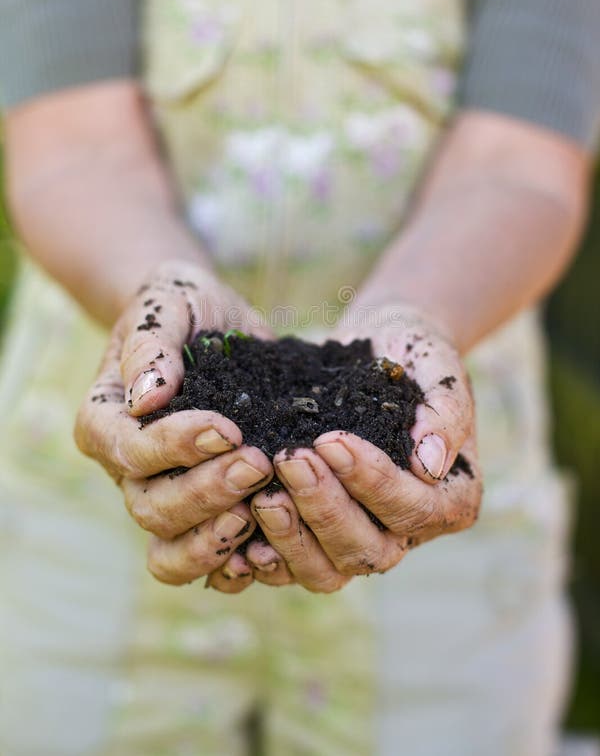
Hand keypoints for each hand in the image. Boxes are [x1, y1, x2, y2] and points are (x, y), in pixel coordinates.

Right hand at [74, 259, 272, 587]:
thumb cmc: (183, 306)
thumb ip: (151, 344)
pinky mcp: (204, 510)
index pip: (130, 452)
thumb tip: (147, 396)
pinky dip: (233, 563)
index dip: (175, 447)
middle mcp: (127, 468)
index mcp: (105, 420)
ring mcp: (164, 494)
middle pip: (152, 507)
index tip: (227, 427)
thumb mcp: (169, 304)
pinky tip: (270, 547)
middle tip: (258, 463)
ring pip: (172, 546)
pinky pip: (206, 560)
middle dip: (206, 491)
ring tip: (260, 512)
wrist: (211, 319)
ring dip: (216, 539)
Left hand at [248, 306, 481, 592]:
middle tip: (290, 458)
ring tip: (261, 495)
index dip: (371, 481)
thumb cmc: (414, 355)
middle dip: (324, 507)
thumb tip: (430, 465)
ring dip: (290, 536)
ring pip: (326, 571)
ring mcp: (359, 540)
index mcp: (450, 500)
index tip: (331, 440)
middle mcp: (407, 533)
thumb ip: (443, 413)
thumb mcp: (436, 366)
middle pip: (367, 550)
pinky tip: (237, 530)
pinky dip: (262, 559)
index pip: (412, 508)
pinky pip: (289, 566)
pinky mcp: (316, 539)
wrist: (378, 349)